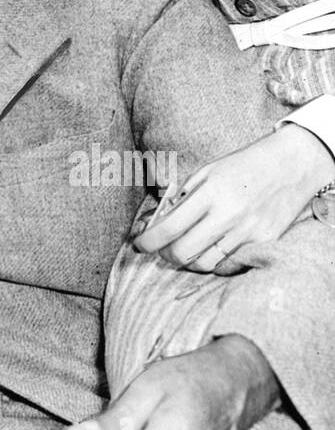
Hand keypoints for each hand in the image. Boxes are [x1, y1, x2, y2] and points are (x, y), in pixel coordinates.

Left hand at [133, 125, 333, 273]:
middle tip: (162, 249)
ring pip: (205, 264)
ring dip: (189, 262)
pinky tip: (211, 249)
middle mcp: (228, 214)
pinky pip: (230, 263)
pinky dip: (215, 261)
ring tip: (186, 249)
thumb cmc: (244, 165)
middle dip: (165, 255)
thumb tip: (156, 221)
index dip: (148, 241)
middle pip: (184, 252)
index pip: (169, 227)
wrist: (291, 165)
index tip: (138, 244)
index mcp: (210, 192)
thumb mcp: (208, 171)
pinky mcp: (264, 242)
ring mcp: (248, 231)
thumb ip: (184, 196)